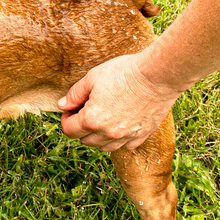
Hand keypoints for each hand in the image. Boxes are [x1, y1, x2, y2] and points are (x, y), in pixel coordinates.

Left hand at [58, 52, 181, 151]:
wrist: (157, 76)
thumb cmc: (124, 73)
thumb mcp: (92, 78)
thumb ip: (74, 94)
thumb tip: (62, 105)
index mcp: (91, 120)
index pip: (69, 130)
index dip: (66, 119)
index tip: (71, 110)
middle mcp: (107, 133)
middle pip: (85, 140)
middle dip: (81, 127)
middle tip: (86, 110)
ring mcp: (125, 137)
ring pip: (104, 146)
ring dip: (98, 136)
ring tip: (102, 117)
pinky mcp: (141, 136)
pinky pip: (124, 146)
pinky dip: (118, 138)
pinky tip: (119, 123)